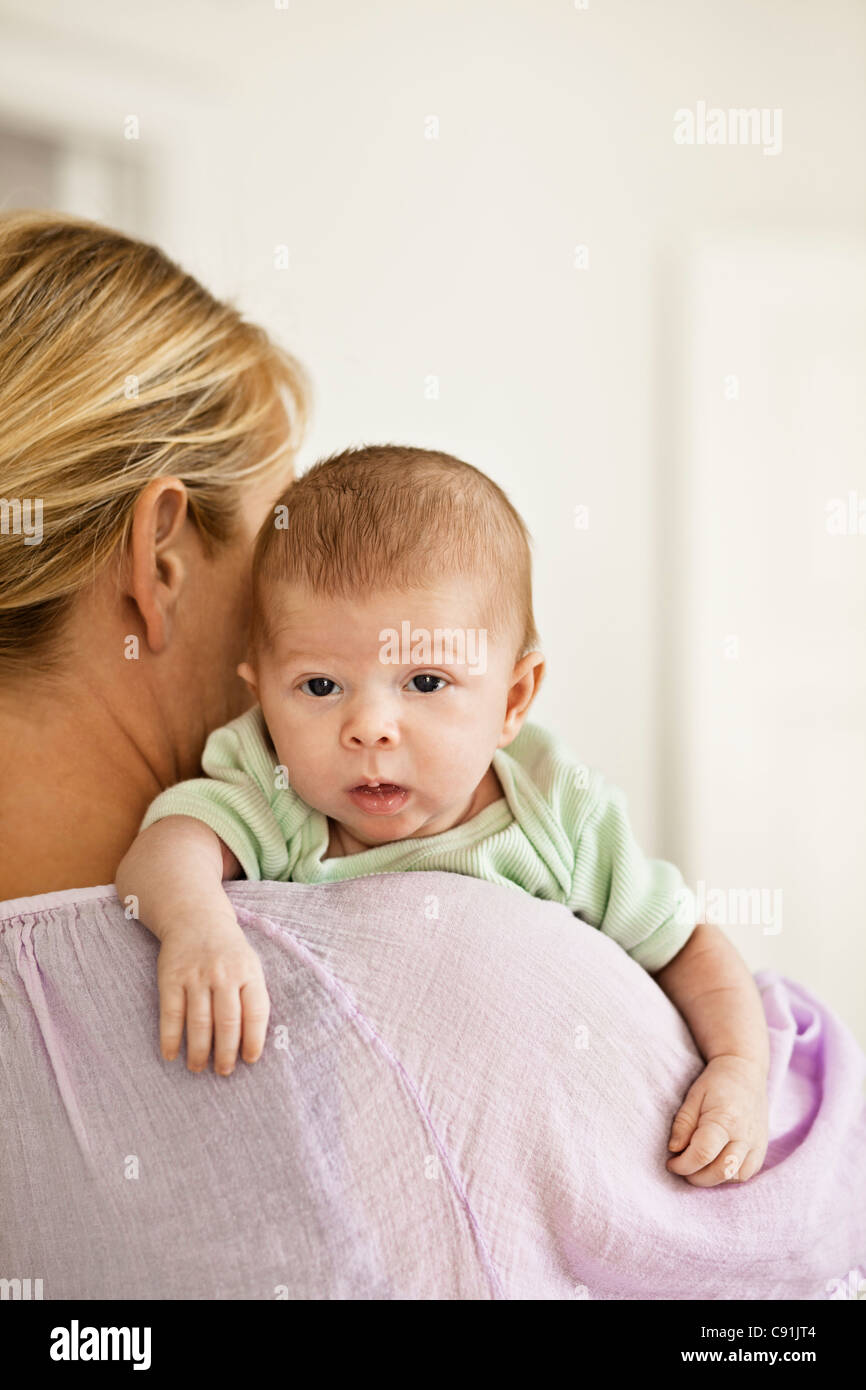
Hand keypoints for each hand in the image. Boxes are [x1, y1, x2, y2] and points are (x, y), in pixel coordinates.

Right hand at [157, 917, 269, 1074]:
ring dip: (199, 1051)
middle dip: (226, 1052)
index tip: (250, 1060)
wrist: (196, 918)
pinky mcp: (171, 978)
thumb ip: (253, 997)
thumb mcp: (250, 965)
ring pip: (199, 1022)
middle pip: (227, 1022)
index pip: (256, 1012)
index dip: (254, 1040)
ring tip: (199, 1068)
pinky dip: (170, 1038)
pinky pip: (171, 1014)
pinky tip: (171, 1054)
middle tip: (224, 1071)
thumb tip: (252, 1042)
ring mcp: (196, 976)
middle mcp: (223, 974)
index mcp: (248, 972)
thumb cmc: (229, 952)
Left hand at [666, 1054, 768, 1185]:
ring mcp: (757, 1143)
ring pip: (735, 1176)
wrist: (745, 1071)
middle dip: (696, 1177)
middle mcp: (745, 1135)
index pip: (703, 1154)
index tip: (671, 1163)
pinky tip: (715, 1165)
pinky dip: (729, 1175)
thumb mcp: (693, 1096)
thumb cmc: (716, 1082)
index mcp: (725, 1119)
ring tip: (698, 1166)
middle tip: (682, 1167)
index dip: (683, 1165)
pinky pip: (747, 1173)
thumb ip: (683, 1124)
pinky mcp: (763, 1147)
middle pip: (720, 1171)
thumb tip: (674, 1150)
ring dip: (713, 1178)